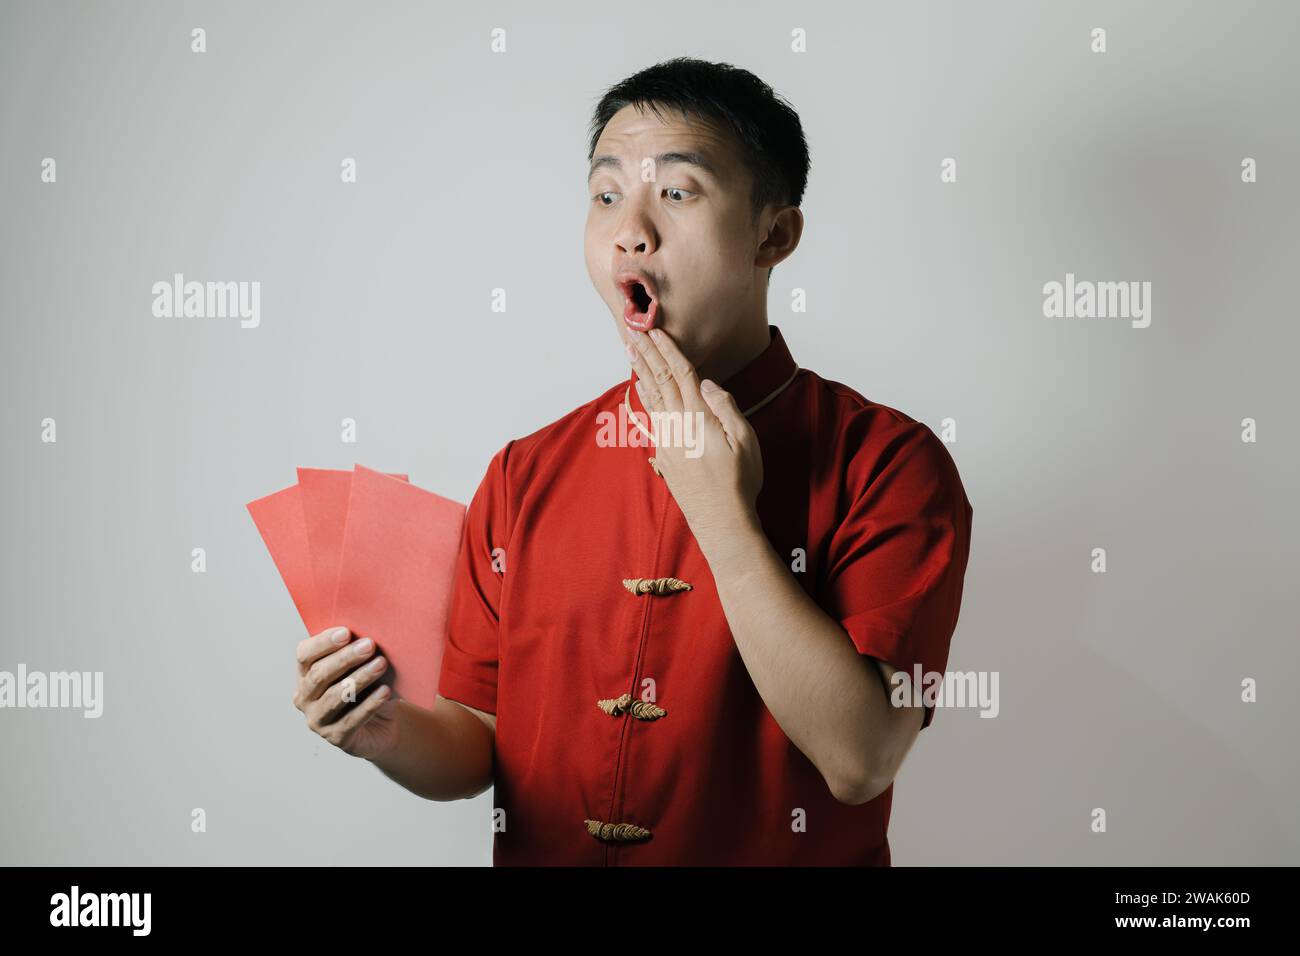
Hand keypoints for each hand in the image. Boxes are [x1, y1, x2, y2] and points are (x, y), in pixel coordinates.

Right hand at [293, 626, 399, 759]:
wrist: (382, 724)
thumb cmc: (369, 687)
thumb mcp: (361, 667)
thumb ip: (358, 651)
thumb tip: (369, 632)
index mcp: (305, 674)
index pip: (304, 655)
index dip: (323, 643)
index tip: (346, 632)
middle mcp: (305, 698)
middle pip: (320, 675)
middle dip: (345, 658)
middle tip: (370, 644)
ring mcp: (317, 720)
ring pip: (335, 697)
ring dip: (360, 678)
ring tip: (381, 664)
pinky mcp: (336, 738)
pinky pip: (352, 719)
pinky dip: (370, 704)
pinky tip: (385, 691)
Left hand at [624, 325, 763, 555]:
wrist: (720, 520)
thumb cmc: (739, 481)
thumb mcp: (745, 441)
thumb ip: (726, 407)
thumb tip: (708, 383)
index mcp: (699, 418)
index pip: (680, 374)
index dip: (667, 350)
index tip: (655, 331)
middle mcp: (678, 425)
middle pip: (660, 381)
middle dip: (647, 354)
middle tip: (632, 332)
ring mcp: (668, 439)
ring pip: (652, 396)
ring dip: (641, 371)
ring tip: (630, 351)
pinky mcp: (665, 452)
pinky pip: (652, 415)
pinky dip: (644, 397)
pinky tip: (639, 387)